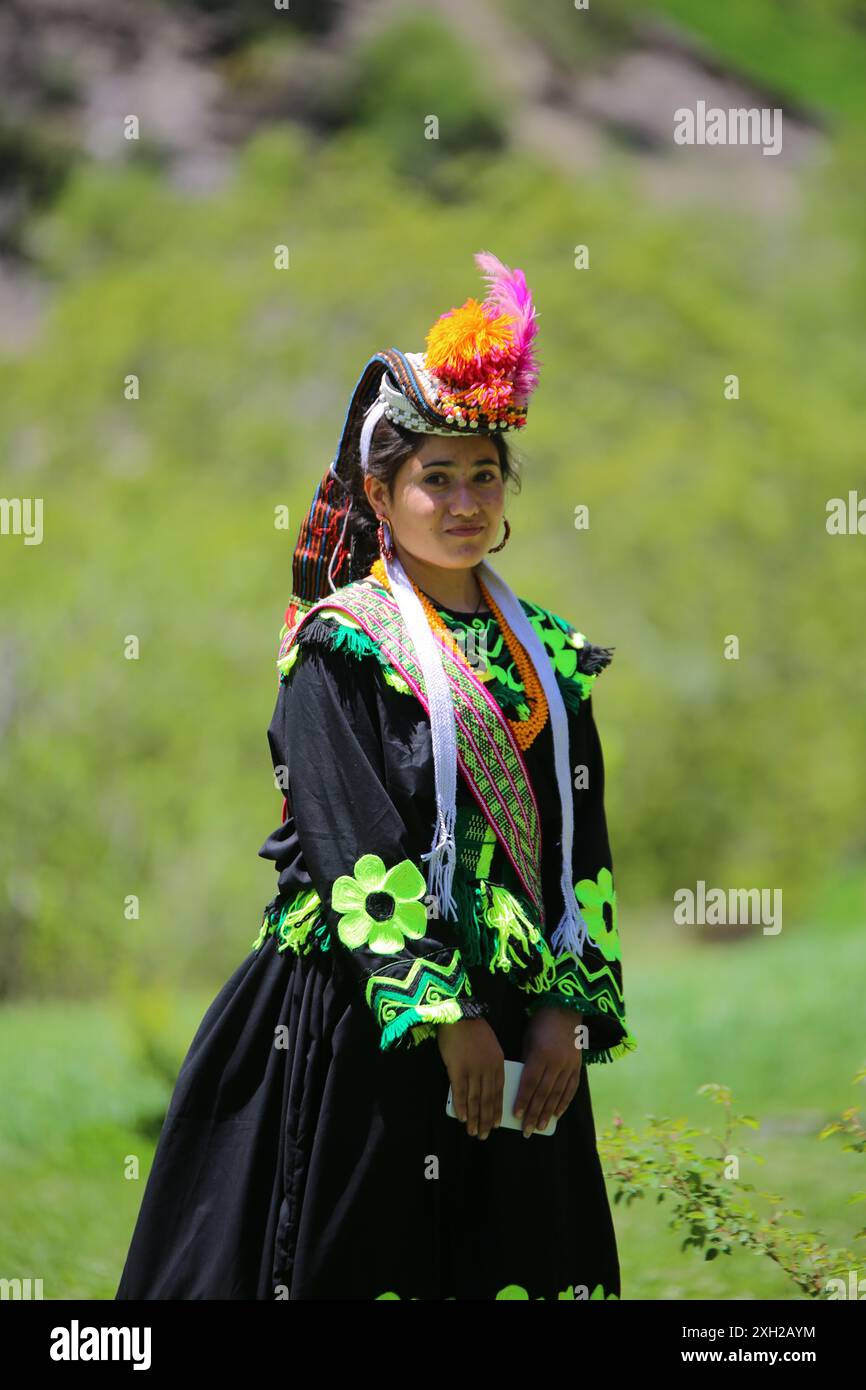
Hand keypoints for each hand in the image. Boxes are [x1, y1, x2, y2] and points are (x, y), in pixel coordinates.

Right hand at [437, 1017, 503, 1139]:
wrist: (459, 1014)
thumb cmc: (473, 1029)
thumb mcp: (491, 1046)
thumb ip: (491, 1065)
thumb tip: (487, 1085)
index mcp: (498, 1063)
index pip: (499, 1092)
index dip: (496, 1110)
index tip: (495, 1124)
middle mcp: (487, 1069)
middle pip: (487, 1100)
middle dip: (486, 1119)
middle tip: (483, 1135)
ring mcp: (472, 1070)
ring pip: (475, 1099)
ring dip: (474, 1118)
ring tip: (473, 1132)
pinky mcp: (457, 1069)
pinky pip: (460, 1092)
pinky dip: (461, 1107)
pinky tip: (462, 1118)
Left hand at [514, 1007, 582, 1136]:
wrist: (566, 1009)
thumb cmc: (540, 1024)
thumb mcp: (528, 1040)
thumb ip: (526, 1062)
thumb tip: (521, 1085)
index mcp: (541, 1055)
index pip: (530, 1083)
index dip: (523, 1100)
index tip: (516, 1115)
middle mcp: (556, 1063)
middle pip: (543, 1093)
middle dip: (534, 1113)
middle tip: (526, 1130)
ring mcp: (569, 1066)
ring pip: (557, 1094)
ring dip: (548, 1113)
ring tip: (540, 1127)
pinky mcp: (577, 1067)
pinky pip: (571, 1089)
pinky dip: (564, 1103)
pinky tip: (557, 1114)